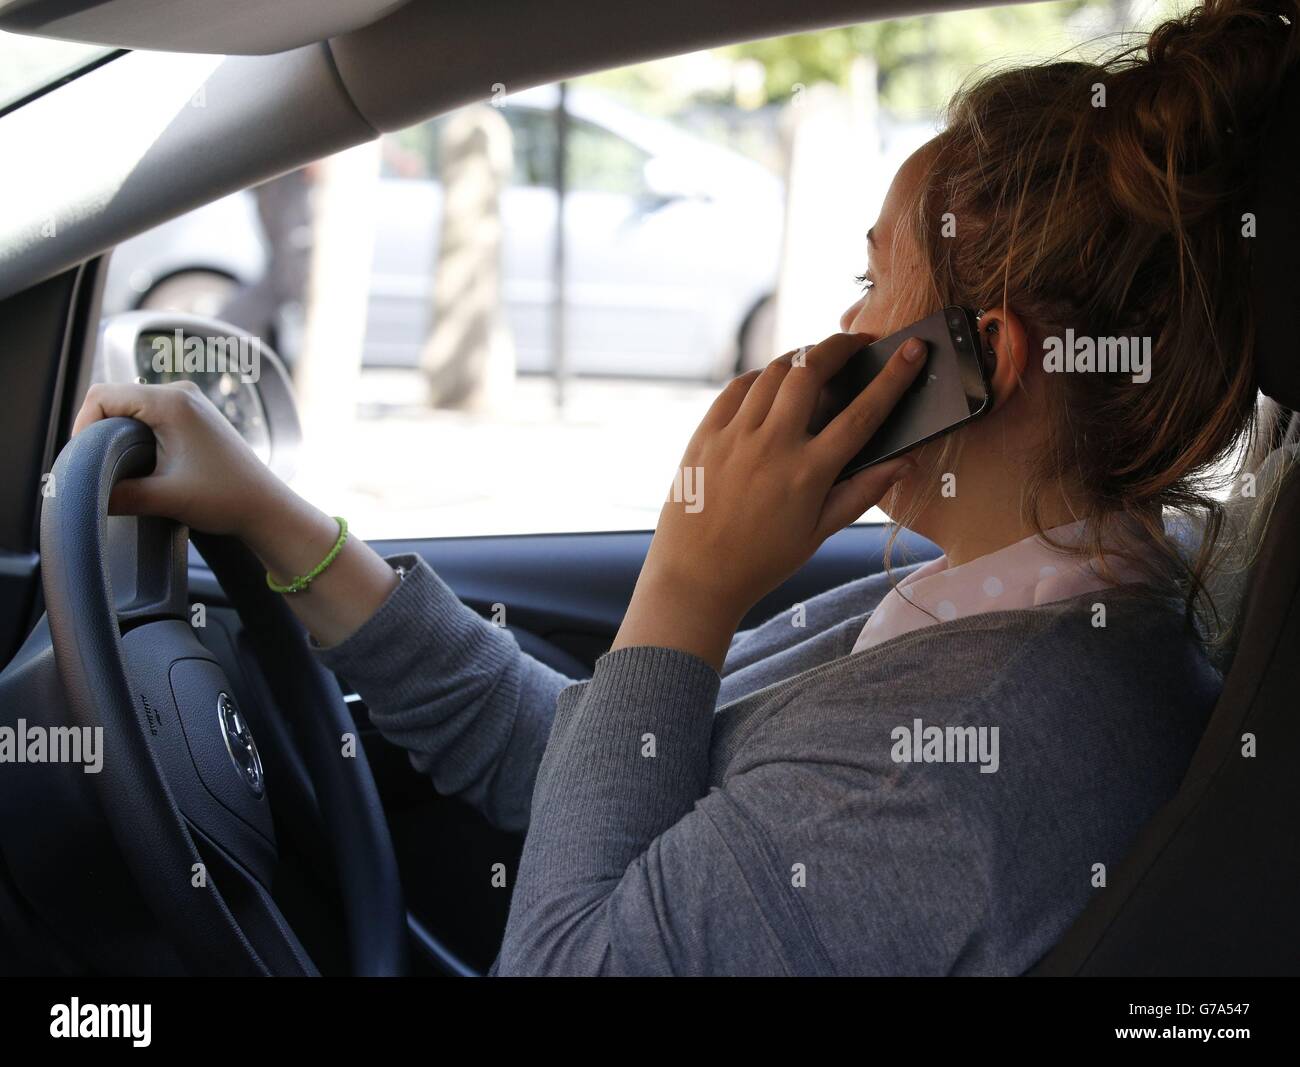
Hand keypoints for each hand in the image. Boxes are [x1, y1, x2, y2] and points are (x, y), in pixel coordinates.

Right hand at [72, 380, 400, 646]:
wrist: (267, 507)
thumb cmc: (226, 499)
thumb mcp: (164, 498)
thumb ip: (118, 494)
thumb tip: (84, 495)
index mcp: (172, 402)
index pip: (102, 396)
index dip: (82, 426)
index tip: (81, 461)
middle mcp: (181, 393)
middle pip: (115, 399)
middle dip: (97, 431)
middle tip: (93, 468)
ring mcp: (190, 403)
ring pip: (131, 408)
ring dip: (117, 435)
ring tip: (115, 468)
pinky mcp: (195, 418)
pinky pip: (149, 417)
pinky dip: (135, 436)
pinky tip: (136, 464)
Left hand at [613, 331, 926, 669]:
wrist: (696, 576)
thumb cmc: (762, 560)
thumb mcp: (818, 532)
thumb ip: (862, 492)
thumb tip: (905, 462)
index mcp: (807, 474)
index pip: (862, 414)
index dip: (893, 378)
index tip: (911, 351)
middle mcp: (771, 447)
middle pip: (810, 372)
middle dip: (839, 346)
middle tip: (856, 342)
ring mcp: (734, 437)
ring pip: (773, 373)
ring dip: (800, 357)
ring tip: (816, 360)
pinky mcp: (705, 435)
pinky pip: (737, 388)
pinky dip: (760, 377)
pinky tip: (773, 382)